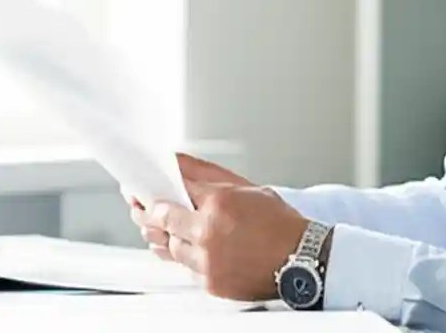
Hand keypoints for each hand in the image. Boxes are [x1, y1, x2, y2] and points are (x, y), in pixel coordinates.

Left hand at [136, 181, 308, 300]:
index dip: (154, 185)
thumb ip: (210, 177)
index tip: (144, 186)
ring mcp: (207, 260)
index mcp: (218, 203)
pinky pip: (185, 267)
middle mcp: (208, 232)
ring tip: (167, 228)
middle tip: (143, 206)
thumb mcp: (248, 188)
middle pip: (160, 218)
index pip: (173, 189)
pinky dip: (185, 256)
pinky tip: (188, 248)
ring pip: (168, 245)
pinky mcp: (209, 281)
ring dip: (165, 235)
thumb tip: (181, 165)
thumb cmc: (280, 224)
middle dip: (148, 211)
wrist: (301, 259)